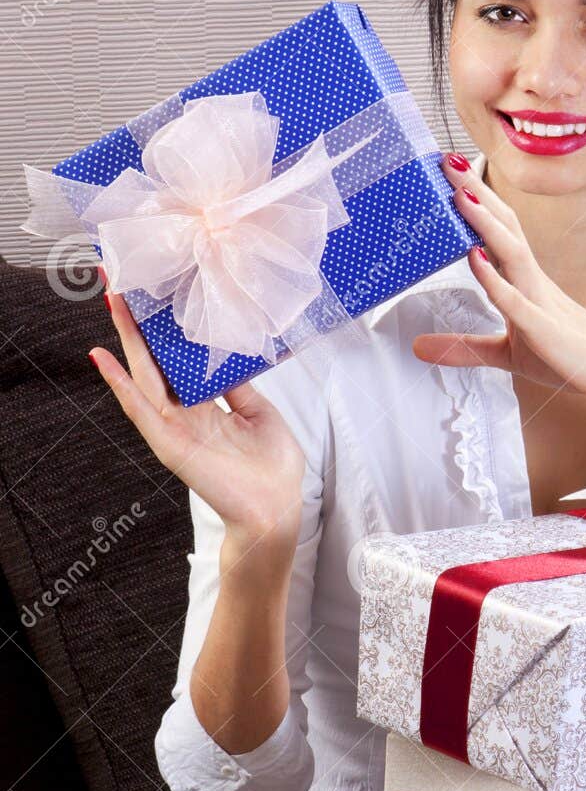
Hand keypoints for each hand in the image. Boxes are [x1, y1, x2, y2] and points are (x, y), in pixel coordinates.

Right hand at [89, 272, 306, 548]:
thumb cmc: (272, 468)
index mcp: (204, 405)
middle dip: (135, 322)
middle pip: (152, 360)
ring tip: (112, 301)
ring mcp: (173, 428)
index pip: (174, 360)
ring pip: (142, 374)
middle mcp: (183, 413)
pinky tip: (103, 359)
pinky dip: (119, 384)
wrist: (277, 508)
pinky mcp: (170, 444)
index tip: (154, 295)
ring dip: (124, 338)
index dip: (162, 329)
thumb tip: (225, 355)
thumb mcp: (259, 413)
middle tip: (120, 282)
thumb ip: (236, 386)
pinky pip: (140, 409)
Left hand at [411, 154, 585, 408]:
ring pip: (512, 252)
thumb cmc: (568, 358)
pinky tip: (475, 257)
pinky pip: (515, 300)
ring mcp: (540, 302)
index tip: (449, 173)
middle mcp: (533, 282)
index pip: (497, 232)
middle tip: (446, 160)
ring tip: (458, 193)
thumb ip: (464, 348)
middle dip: (476, 193)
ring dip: (484, 222)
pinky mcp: (544, 329)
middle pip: (504, 227)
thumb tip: (417, 346)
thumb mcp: (506, 355)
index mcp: (525, 282)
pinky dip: (494, 278)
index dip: (474, 201)